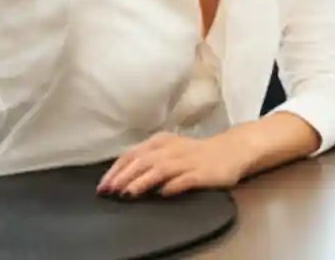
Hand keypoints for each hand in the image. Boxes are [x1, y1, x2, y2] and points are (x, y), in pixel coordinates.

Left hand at [97, 132, 250, 197]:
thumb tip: (120, 177)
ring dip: (143, 181)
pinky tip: (163, 193)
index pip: (132, 154)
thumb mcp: (168, 150)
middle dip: (124, 176)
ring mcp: (189, 161)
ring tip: (128, 193)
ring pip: (161, 169)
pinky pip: (186, 179)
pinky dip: (173, 185)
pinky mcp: (204, 173)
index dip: (116, 170)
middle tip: (109, 191)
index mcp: (161, 141)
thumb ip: (147, 159)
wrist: (232, 150)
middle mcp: (173, 149)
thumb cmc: (195, 153)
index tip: (102, 186)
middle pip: (144, 161)